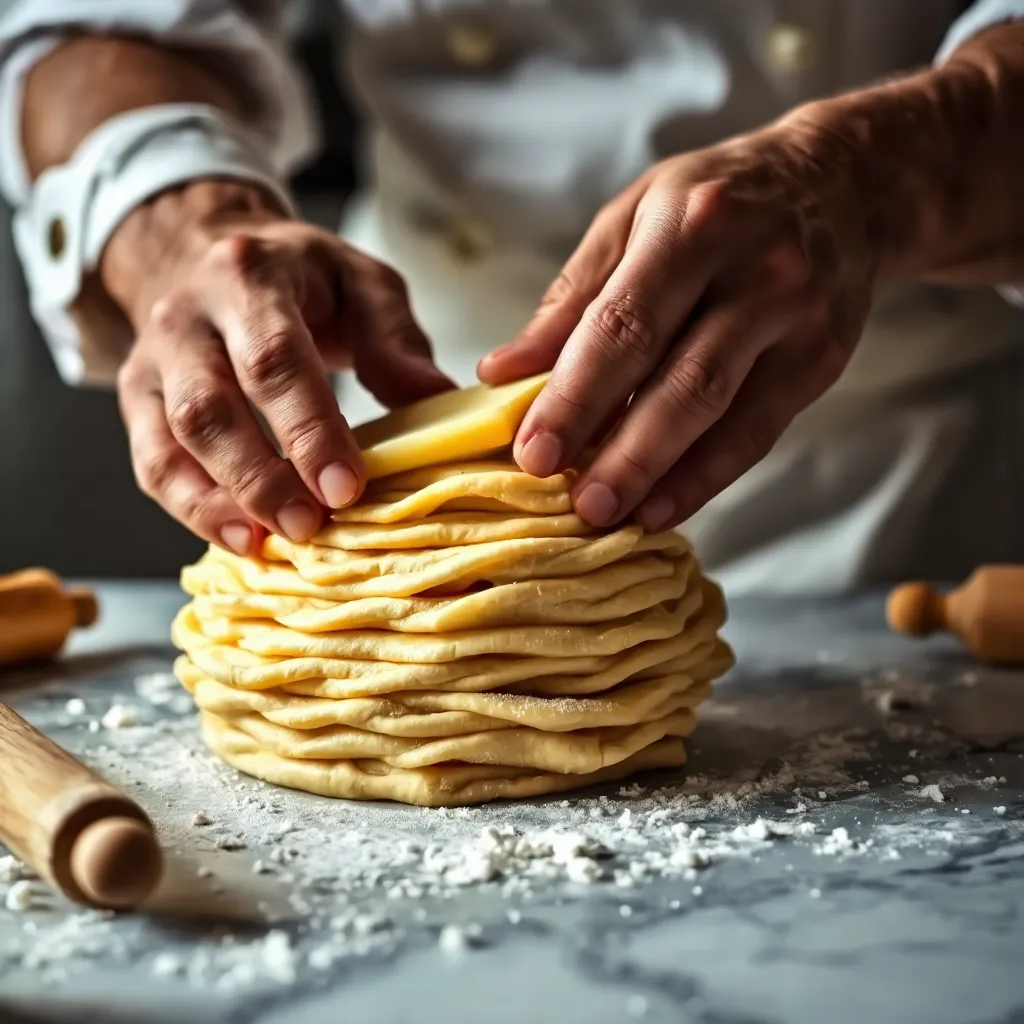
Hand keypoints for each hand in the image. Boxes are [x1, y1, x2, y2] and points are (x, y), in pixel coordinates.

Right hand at [106, 181, 451, 554]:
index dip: (309, 430)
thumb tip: (439, 400)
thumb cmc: (300, 279)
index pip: (275, 359)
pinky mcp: (136, 397)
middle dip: (261, 476)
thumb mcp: (360, 284)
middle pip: (210, 405)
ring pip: (173, 439)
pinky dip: (192, 508)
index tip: (345, 487)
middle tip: (310, 526)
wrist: (205, 251)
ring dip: (222, 500)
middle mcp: (187, 316)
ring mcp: (153, 359)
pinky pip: (152, 462)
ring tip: (270, 543)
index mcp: (250, 276)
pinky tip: (239, 538)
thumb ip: (394, 340)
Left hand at [479, 108, 895, 531]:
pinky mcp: (823, 359)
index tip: (532, 452)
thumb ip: (570, 299)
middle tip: (574, 504)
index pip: (624, 326)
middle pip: (681, 379)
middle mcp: (756, 270)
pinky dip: (708, 476)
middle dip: (622, 451)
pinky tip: (663, 508)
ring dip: (662, 474)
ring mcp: (798, 318)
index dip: (576, 395)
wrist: (844, 182)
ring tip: (611, 516)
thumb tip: (500, 372)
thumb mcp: (633, 219)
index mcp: (692, 225)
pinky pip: (759, 432)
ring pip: (724, 412)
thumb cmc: (714, 200)